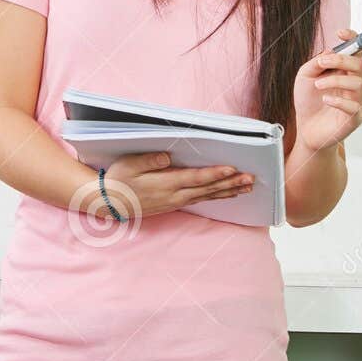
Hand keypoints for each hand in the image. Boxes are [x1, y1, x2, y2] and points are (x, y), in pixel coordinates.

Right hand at [94, 152, 253, 218]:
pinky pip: (202, 200)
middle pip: (208, 189)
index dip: (216, 174)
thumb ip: (149, 160)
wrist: (111, 202)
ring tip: (247, 187)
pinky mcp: (176, 204)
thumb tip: (168, 157)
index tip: (233, 170)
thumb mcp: (130, 165)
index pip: (196, 178)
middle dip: (231, 183)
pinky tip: (228, 194)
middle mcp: (176, 195)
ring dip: (228, 191)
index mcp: (167, 183)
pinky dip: (217, 197)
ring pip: (208, 196)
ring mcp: (177, 201)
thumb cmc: (120, 179)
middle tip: (250, 179)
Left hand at [292, 28, 361, 153]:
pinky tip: (326, 100)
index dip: (353, 39)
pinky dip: (338, 101)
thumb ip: (315, 63)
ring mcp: (356, 101)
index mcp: (345, 72)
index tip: (340, 33)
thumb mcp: (305, 77)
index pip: (357, 51)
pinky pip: (354, 106)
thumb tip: (329, 51)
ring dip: (335, 80)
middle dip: (340, 60)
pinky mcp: (354, 119)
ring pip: (357, 83)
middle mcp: (354, 84)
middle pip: (359, 65)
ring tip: (318, 86)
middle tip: (322, 62)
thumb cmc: (308, 103)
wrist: (306, 129)